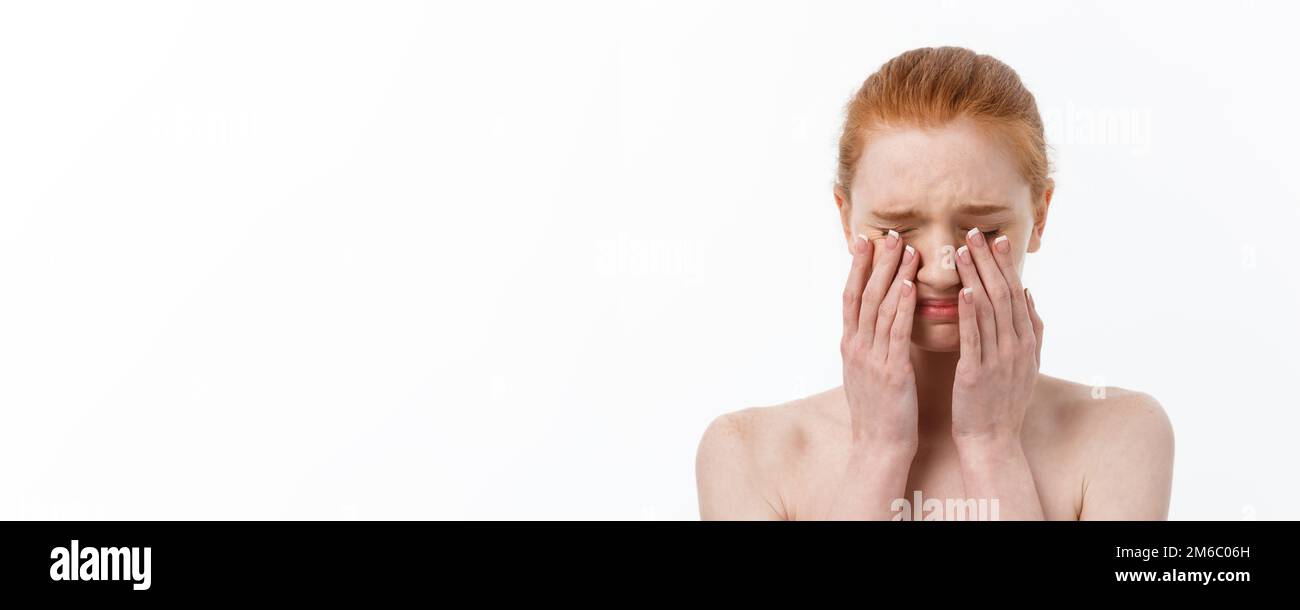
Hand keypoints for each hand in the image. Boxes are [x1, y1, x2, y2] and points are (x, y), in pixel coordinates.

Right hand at [840, 230, 921, 451]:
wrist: (878, 448)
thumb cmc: (879, 413)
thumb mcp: (868, 374)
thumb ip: (870, 346)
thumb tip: (875, 325)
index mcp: (850, 346)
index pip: (851, 297)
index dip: (857, 267)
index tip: (865, 240)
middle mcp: (855, 347)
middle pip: (863, 294)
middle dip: (875, 262)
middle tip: (886, 232)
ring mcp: (871, 358)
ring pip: (879, 307)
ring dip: (892, 275)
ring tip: (905, 248)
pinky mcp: (890, 371)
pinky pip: (896, 332)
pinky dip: (901, 305)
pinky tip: (910, 285)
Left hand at [951, 228, 1043, 449]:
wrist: (992, 441)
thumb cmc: (1001, 401)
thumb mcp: (1025, 363)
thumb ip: (1030, 329)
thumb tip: (1028, 294)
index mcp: (1026, 341)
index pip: (1016, 293)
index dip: (1006, 264)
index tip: (996, 238)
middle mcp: (1016, 346)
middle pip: (1004, 293)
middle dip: (989, 261)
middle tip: (974, 232)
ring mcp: (999, 359)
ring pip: (988, 309)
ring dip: (975, 276)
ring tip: (961, 251)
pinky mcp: (977, 373)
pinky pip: (974, 337)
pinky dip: (970, 312)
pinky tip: (962, 291)